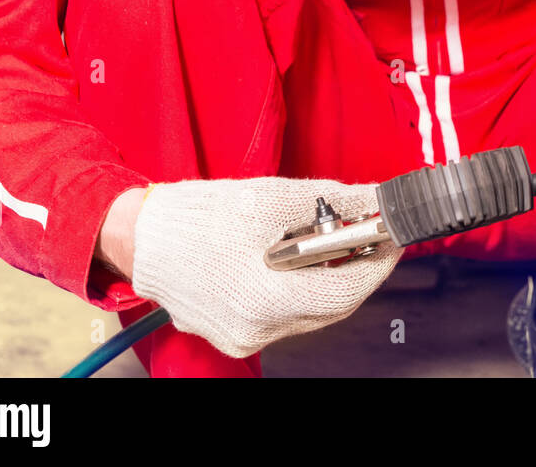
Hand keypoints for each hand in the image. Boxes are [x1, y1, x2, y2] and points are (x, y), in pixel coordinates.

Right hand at [130, 177, 402, 357]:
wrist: (141, 238)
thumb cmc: (199, 217)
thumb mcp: (273, 198)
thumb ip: (334, 202)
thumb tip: (376, 200)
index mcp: (265, 300)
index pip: (347, 290)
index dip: (378, 262)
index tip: (395, 237)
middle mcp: (256, 330)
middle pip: (332, 306)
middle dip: (359, 270)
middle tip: (374, 236)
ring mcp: (243, 337)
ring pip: (311, 312)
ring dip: (331, 279)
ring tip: (340, 243)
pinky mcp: (234, 334)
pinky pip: (286, 314)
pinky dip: (302, 289)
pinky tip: (304, 262)